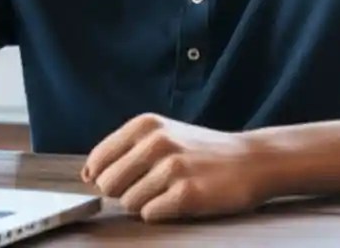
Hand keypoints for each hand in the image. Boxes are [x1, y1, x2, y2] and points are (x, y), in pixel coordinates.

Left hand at [82, 113, 268, 221]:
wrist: (252, 161)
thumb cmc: (200, 151)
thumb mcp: (162, 134)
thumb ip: (125, 150)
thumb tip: (88, 175)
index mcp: (145, 125)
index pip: (98, 159)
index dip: (100, 177)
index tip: (111, 183)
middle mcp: (156, 142)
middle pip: (108, 184)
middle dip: (121, 192)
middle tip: (146, 188)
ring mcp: (171, 168)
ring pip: (127, 202)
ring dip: (143, 204)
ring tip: (167, 192)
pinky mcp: (186, 193)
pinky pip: (149, 214)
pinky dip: (159, 213)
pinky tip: (178, 202)